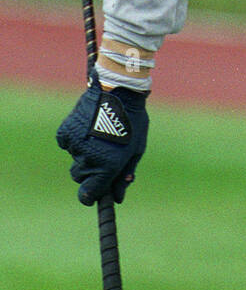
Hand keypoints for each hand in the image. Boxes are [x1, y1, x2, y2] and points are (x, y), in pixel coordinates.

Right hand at [56, 71, 148, 205]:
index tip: (92, 195)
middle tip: (102, 156)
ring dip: (84, 153)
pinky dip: (75, 140)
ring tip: (100, 134)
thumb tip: (117, 198)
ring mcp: (75, 145)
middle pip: (80, 176)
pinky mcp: (66, 131)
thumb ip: (125, 175)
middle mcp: (89, 159)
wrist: (119, 91)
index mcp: (108, 166)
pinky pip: (67, 143)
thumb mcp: (136, 150)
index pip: (88, 193)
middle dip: (89, 172)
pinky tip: (88, 127)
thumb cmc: (134, 121)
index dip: (90, 196)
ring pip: (75, 159)